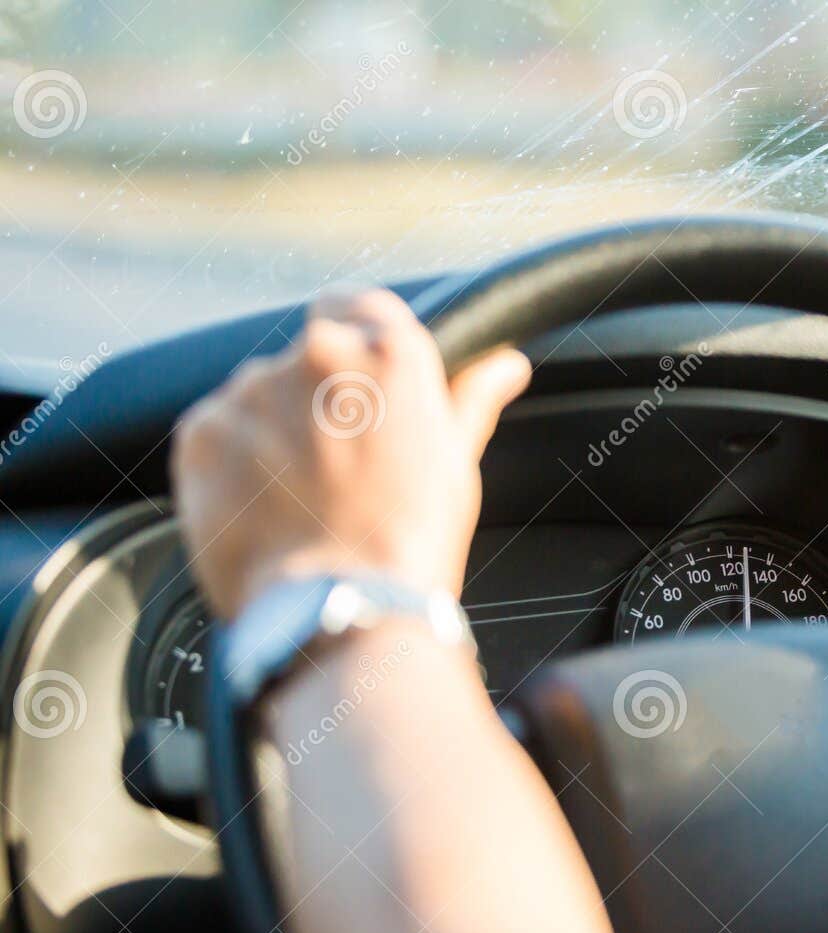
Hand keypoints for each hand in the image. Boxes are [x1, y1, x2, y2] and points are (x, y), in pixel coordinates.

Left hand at [170, 290, 531, 617]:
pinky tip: (263, 512)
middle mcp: (317, 354)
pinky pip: (214, 436)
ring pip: (256, 400)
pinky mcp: (202, 431)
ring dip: (269, 436)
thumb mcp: (455, 466)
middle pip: (302, 361)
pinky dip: (230, 467)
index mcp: (389, 353)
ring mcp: (252, 390)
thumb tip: (505, 364)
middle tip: (335, 469)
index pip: (355, 305)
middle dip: (312, 403)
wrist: (346, 611)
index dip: (352, 345)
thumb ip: (469, 399)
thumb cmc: (412, 544)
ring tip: (298, 502)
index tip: (354, 388)